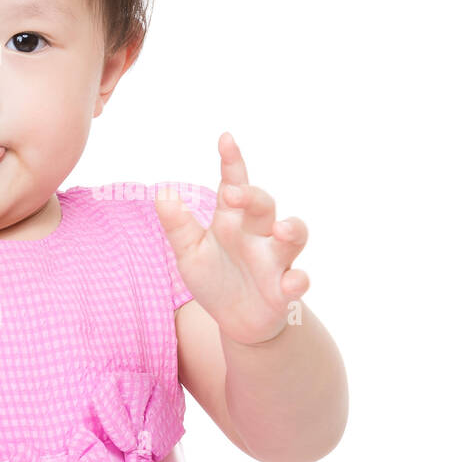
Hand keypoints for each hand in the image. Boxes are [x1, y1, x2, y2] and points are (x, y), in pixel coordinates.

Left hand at [155, 132, 308, 345]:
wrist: (236, 322)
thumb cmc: (215, 279)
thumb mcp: (189, 253)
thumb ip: (177, 226)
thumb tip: (162, 192)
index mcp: (232, 221)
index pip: (234, 184)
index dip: (231, 162)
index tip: (225, 139)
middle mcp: (258, 234)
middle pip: (264, 205)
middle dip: (253, 196)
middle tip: (234, 193)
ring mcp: (275, 260)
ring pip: (294, 235)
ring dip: (292, 229)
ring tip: (282, 230)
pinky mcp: (285, 289)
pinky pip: (298, 280)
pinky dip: (297, 280)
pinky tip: (289, 283)